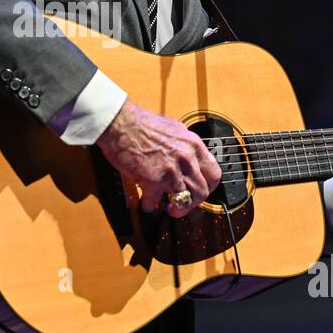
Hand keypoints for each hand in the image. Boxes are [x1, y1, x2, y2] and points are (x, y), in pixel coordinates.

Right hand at [96, 99, 221, 217]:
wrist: (120, 123)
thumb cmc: (140, 123)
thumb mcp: (173, 129)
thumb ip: (183, 145)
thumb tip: (186, 157)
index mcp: (193, 144)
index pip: (213, 173)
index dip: (208, 187)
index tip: (200, 192)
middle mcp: (186, 158)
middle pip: (203, 191)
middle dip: (194, 203)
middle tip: (185, 205)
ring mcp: (171, 170)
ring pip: (185, 200)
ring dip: (177, 209)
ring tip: (169, 208)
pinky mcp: (154, 180)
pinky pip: (155, 202)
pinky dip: (150, 205)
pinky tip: (146, 202)